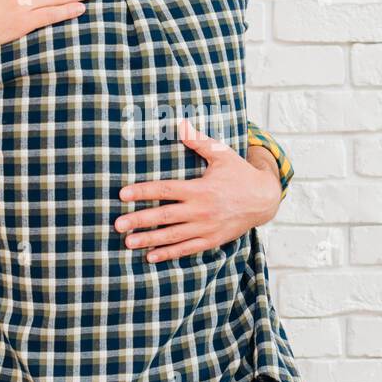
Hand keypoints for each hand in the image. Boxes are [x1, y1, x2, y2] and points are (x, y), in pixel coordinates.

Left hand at [115, 120, 282, 262]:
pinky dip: (169, 254)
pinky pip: (187, 248)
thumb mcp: (222, 154)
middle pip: (165, 216)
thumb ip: (199, 141)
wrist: (264, 199)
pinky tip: (150, 257)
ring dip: (149, 240)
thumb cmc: (239, 174)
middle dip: (140, 220)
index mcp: (200, 188)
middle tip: (118, 224)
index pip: (166, 189)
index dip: (143, 191)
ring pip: (173, 236)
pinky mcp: (211, 240)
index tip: (123, 194)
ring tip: (128, 242)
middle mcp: (201, 210)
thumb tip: (180, 124)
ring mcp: (206, 227)